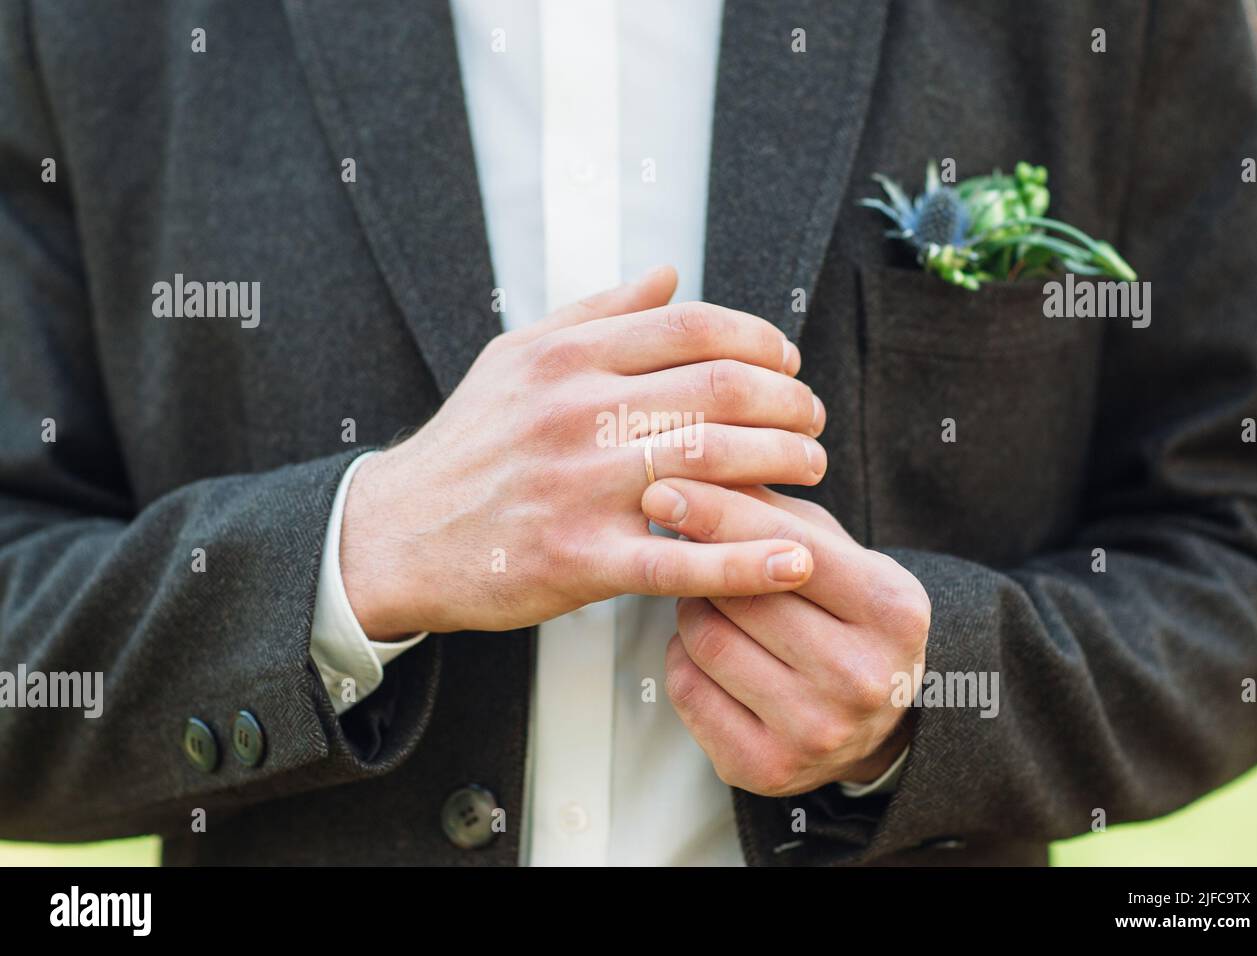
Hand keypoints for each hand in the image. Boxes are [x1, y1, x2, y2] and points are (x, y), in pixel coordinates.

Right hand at [341, 266, 828, 637]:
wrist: (394, 535)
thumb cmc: (466, 446)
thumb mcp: (514, 357)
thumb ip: (594, 312)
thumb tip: (667, 274)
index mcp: (566, 358)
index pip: (692, 329)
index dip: (760, 341)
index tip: (787, 363)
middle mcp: (576, 413)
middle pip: (718, 391)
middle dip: (788, 403)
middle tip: (813, 420)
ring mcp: (578, 488)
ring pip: (711, 463)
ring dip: (783, 464)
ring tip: (811, 468)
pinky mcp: (578, 560)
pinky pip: (679, 559)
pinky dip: (746, 561)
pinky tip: (794, 557)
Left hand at [641, 479, 928, 796]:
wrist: (873, 717)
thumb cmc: (842, 614)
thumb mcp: (833, 551)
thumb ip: (774, 510)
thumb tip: (694, 472)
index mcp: (893, 610)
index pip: (789, 546)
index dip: (721, 512)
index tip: (664, 487)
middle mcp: (864, 677)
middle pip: (740, 594)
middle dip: (707, 564)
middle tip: (700, 555)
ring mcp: (817, 731)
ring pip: (705, 639)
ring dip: (693, 610)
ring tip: (716, 606)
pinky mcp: (767, 768)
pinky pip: (687, 689)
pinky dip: (684, 660)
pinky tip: (714, 655)